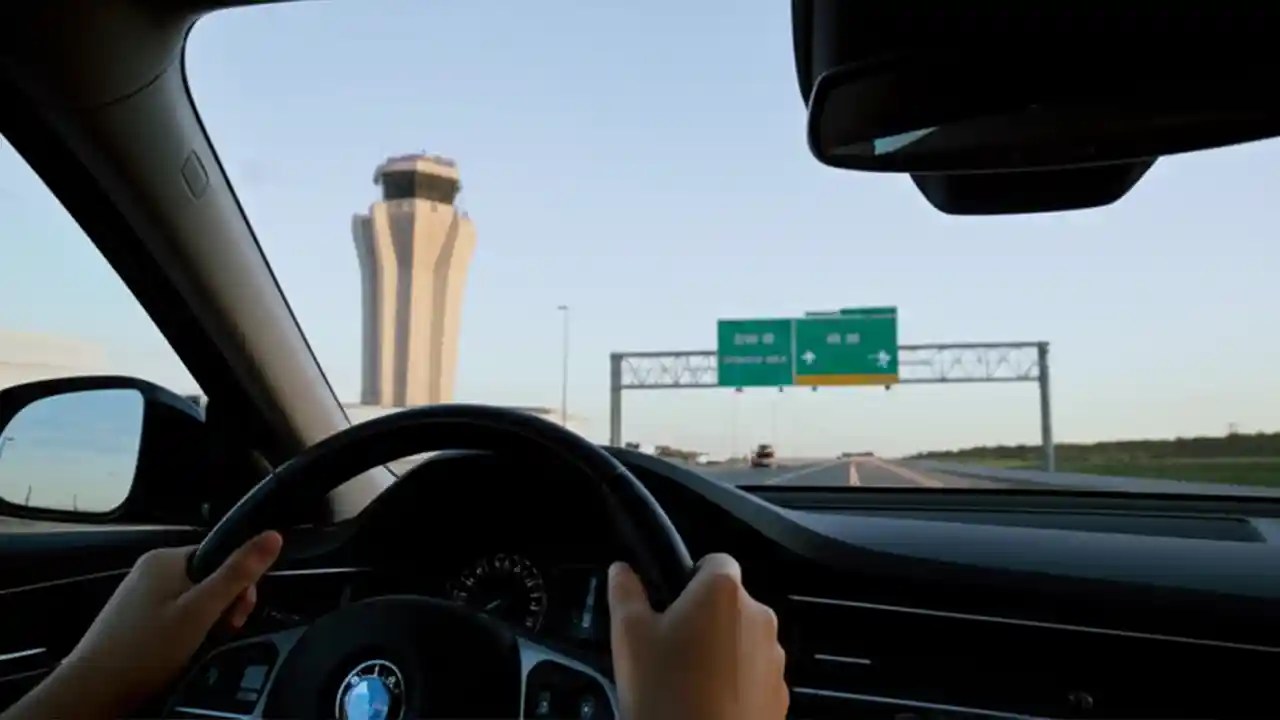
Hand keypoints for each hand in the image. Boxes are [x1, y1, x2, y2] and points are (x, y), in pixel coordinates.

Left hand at [1, 531, 281, 719]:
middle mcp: (151, 569)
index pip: (221, 556)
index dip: (238, 584)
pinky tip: (180, 651)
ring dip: (205, 623)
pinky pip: (174, 616)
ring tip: (198, 646)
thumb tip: (273, 534)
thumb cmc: (147, 648)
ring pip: (193, 601)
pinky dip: (184, 633)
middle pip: (208, 579)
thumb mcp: (201, 611)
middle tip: (219, 634)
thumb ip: (237, 573)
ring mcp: (140, 595)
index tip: (238, 614)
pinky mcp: (134, 618)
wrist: (92, 691)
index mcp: (166, 558)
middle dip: (222, 607)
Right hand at [608, 554, 788, 719]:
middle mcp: (759, 616)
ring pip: (743, 639)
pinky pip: (754, 674)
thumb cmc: (665, 690)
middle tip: (671, 647)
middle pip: (730, 603)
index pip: (715, 561)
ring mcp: (775, 657)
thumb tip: (622, 570)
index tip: (670, 606)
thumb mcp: (629, 638)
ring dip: (722, 650)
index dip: (691, 578)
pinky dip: (737, 681)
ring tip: (688, 682)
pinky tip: (709, 703)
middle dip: (705, 618)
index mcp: (723, 591)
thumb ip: (626, 594)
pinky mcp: (781, 693)